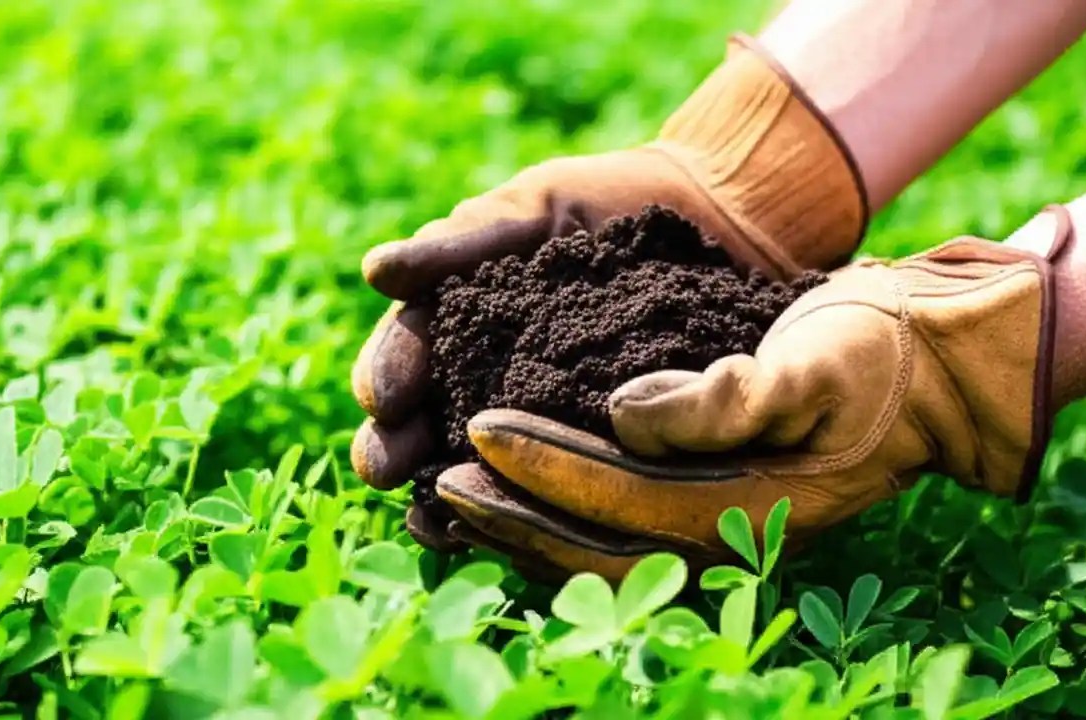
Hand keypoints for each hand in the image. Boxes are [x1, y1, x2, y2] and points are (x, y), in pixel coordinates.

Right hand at [349, 36, 867, 547]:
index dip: (385, 376)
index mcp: (456, 324)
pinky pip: (554, 486)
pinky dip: (528, 510)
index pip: (403, 355)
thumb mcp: (529, 211)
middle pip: (424, 425)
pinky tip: (515, 528)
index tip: (382, 397)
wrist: (711, 217)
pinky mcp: (596, 448)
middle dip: (396, 450)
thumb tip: (374, 269)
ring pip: (477, 468)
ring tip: (433, 520)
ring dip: (448, 496)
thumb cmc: (607, 204)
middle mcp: (484, 379)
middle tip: (384, 468)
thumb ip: (457, 243)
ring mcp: (537, 419)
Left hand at [435, 205, 1073, 580]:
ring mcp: (709, 525)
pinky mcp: (698, 500)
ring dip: (521, 524)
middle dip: (514, 516)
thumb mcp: (817, 366)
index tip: (478, 430)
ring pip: (593, 547)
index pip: (622, 500)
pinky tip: (504, 490)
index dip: (546, 469)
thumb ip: (729, 400)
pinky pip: (609, 523)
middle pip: (594, 546)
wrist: (925, 365)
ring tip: (450, 490)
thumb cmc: (875, 358)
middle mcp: (722, 534)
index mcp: (748, 508)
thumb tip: (626, 417)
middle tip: (439, 481)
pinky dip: (551, 513)